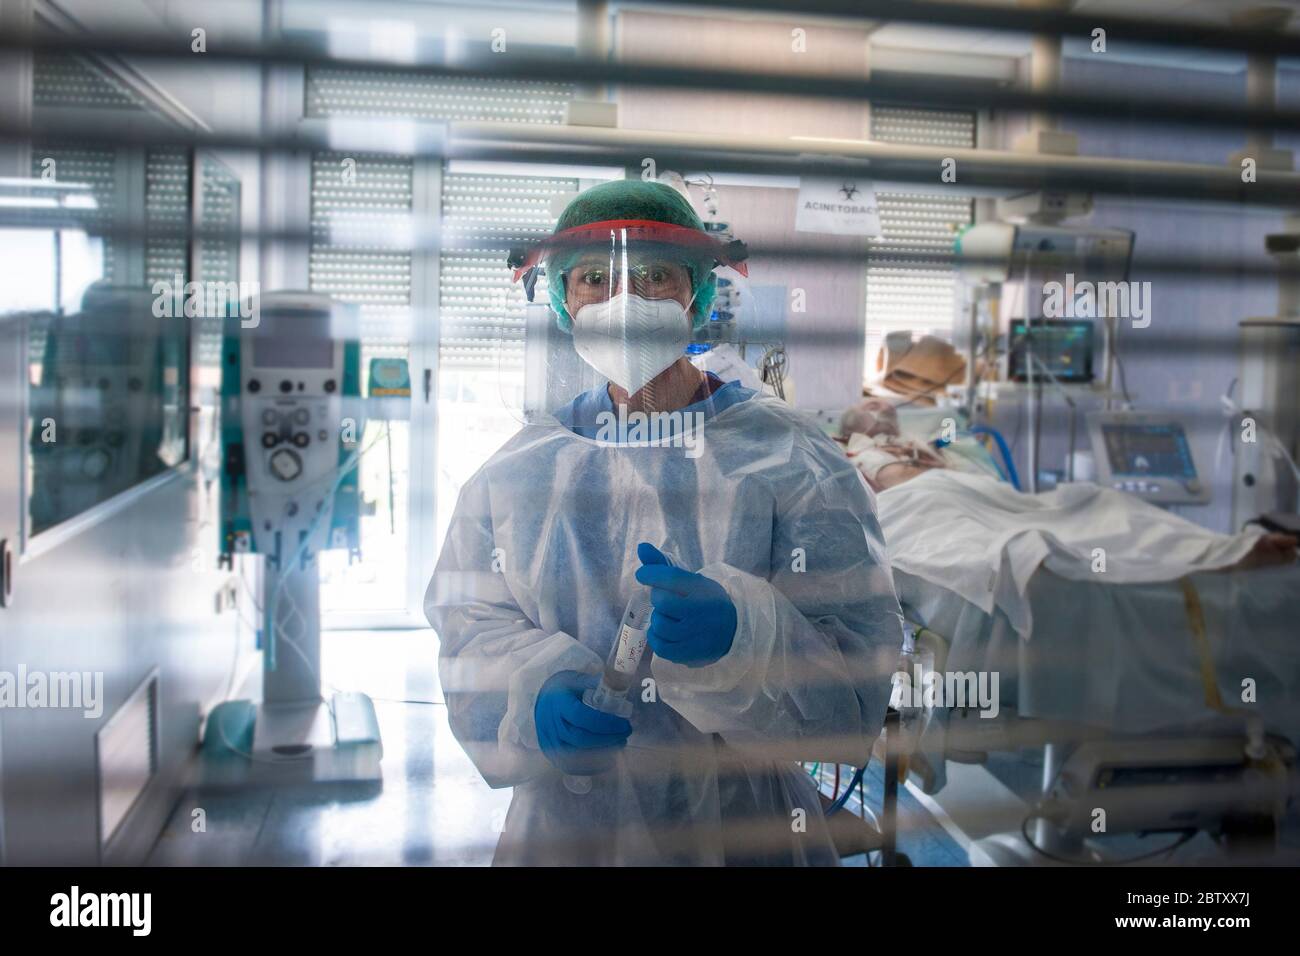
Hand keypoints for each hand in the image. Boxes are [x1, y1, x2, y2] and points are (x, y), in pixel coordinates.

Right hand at [533, 671, 631, 774]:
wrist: (542, 701)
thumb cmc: (563, 690)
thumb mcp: (577, 680)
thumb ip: (596, 683)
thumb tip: (618, 683)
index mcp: (559, 703)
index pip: (582, 717)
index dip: (606, 724)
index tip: (625, 724)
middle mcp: (551, 724)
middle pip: (580, 738)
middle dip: (607, 740)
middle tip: (624, 736)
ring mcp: (549, 741)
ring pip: (575, 755)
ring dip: (601, 754)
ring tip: (618, 746)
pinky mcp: (549, 753)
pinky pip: (570, 766)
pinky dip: (590, 767)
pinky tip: (606, 760)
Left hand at [635, 543, 737, 667]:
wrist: (732, 632)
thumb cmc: (707, 602)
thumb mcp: (692, 581)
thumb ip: (664, 566)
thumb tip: (641, 547)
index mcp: (703, 589)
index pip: (671, 577)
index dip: (652, 574)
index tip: (643, 575)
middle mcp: (700, 612)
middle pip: (662, 602)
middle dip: (658, 599)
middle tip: (666, 600)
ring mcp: (695, 635)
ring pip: (659, 625)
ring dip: (658, 620)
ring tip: (668, 618)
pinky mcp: (690, 654)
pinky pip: (660, 646)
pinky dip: (657, 638)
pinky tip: (665, 633)